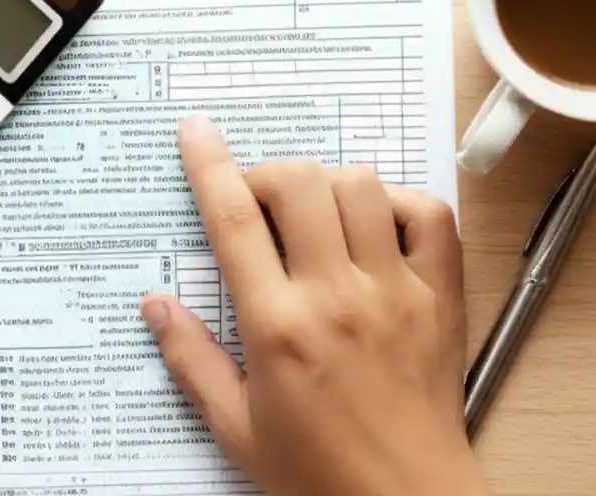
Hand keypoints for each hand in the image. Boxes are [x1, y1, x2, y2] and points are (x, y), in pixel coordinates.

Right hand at [142, 116, 488, 495]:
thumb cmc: (321, 475)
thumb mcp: (235, 427)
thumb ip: (191, 360)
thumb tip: (155, 305)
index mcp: (278, 328)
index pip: (234, 220)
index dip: (209, 166)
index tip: (196, 134)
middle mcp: (337, 297)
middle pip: (299, 183)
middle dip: (266, 173)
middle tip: (254, 200)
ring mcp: (396, 292)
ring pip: (361, 187)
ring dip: (327, 184)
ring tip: (311, 215)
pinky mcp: (440, 299)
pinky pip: (430, 216)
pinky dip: (399, 203)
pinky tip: (374, 226)